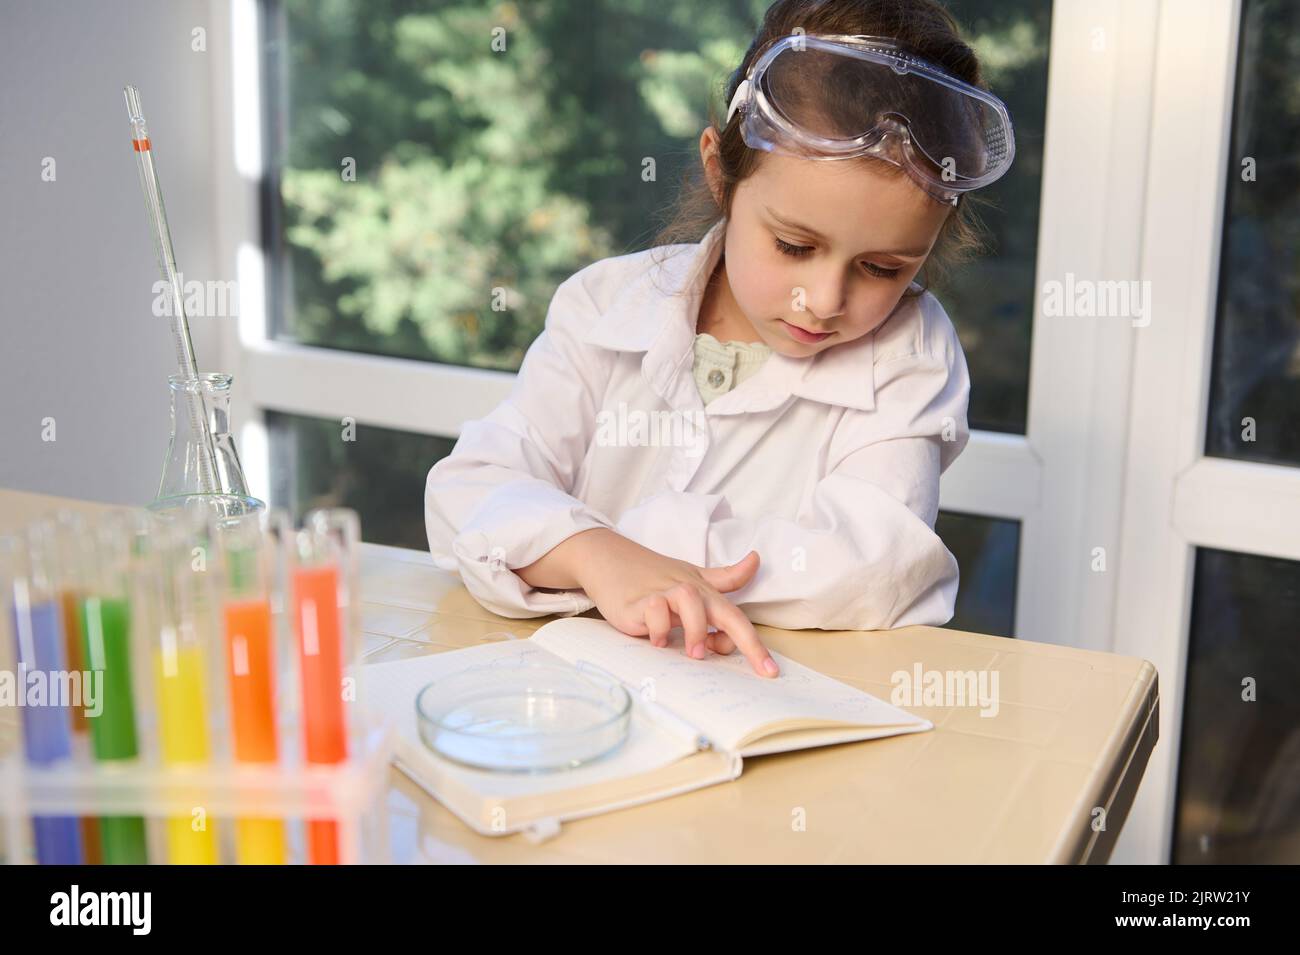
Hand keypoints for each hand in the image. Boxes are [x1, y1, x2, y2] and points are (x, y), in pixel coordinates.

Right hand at [569, 529, 778, 677]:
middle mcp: (690, 591)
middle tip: (762, 669)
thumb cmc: (654, 574)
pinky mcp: (639, 602)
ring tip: (694, 653)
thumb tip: (756, 561)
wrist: (610, 560)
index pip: (737, 617)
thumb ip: (724, 578)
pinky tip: (654, 639)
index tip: (771, 672)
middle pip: (727, 614)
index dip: (756, 645)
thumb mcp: (692, 575)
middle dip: (749, 643)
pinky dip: (658, 628)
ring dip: (697, 631)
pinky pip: (655, 612)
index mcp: (704, 591)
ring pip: (691, 604)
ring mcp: (664, 594)